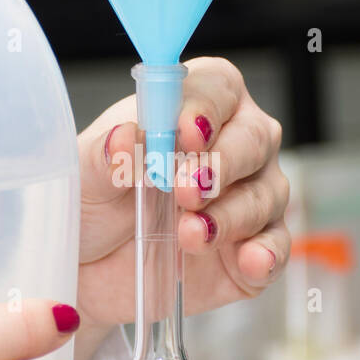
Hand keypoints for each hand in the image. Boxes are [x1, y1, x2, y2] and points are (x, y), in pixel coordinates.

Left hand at [75, 56, 289, 345]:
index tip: (186, 131)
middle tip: (185, 190)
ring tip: (188, 234)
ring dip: (229, 215)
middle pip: (254, 140)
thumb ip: (104, 157)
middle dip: (222, 164)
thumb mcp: (84, 178)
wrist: (87, 270)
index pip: (218, 89)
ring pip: (264, 196)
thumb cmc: (93, 206)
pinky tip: (248, 260)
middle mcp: (232, 148)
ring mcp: (247, 201)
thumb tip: (122, 139)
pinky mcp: (250, 253)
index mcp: (194, 110)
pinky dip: (265, 254)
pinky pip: (275, 249)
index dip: (207, 106)